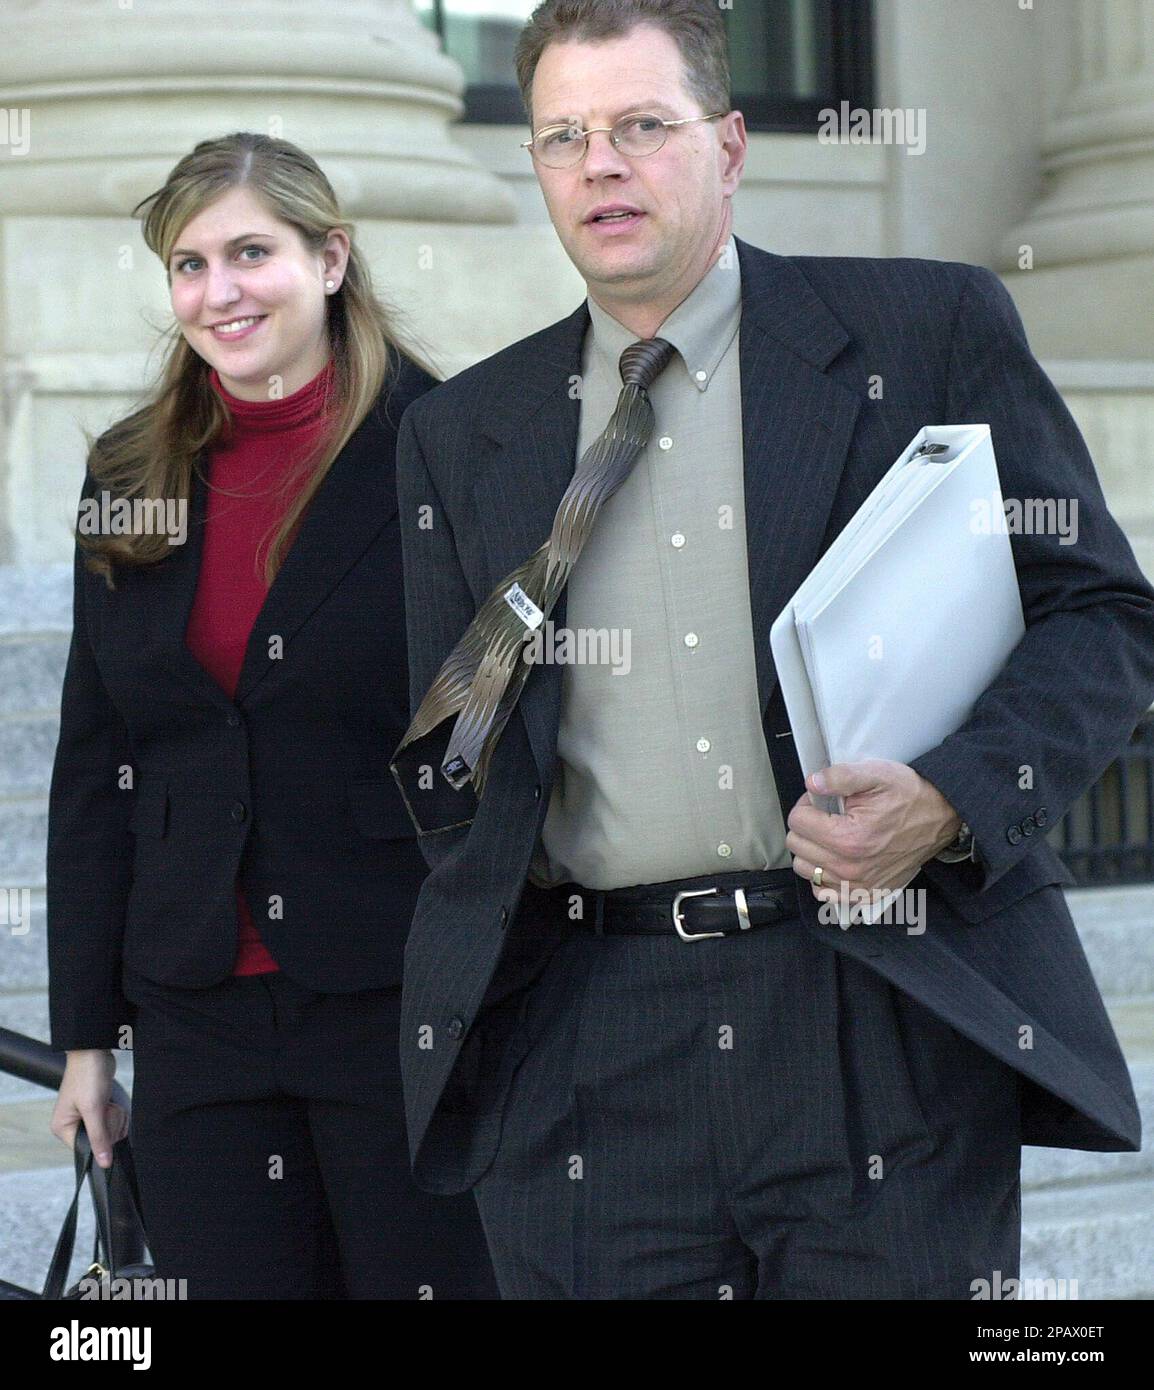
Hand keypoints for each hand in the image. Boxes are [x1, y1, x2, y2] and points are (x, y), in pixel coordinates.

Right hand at [51, 1049, 129, 1169]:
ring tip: (107, 1102)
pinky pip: (114, 1122)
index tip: (104, 1123)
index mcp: (63, 1128)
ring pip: (111, 1132)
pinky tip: (112, 1102)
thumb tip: (104, 1164)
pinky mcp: (99, 1111)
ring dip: (115, 1117)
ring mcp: (87, 1119)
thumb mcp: (93, 1109)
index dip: (101, 1141)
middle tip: (104, 1107)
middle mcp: (73, 1126)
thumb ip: (99, 1137)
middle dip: (110, 1125)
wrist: (94, 1051)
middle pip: (101, 1142)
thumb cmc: (87, 1076)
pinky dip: (118, 1112)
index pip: (86, 1150)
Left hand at [785, 758, 961, 905]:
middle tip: (827, 815)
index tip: (821, 800)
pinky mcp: (866, 894)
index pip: (797, 822)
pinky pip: (824, 892)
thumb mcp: (875, 774)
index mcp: (848, 838)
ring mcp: (858, 885)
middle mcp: (851, 867)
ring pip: (806, 869)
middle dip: (806, 826)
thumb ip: (839, 777)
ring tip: (831, 835)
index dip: (806, 805)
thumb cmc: (908, 795)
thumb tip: (812, 783)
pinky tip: (835, 857)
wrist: (939, 815)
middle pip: (797, 846)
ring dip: (812, 850)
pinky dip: (823, 876)